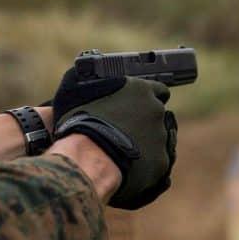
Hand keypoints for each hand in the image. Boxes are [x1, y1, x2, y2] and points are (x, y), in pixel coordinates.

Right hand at [52, 70, 176, 209]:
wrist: (88, 159)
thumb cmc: (79, 124)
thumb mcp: (76, 90)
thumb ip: (88, 79)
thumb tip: (83, 72)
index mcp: (141, 90)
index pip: (158, 90)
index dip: (148, 99)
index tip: (139, 107)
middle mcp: (156, 111)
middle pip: (158, 116)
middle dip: (145, 123)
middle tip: (125, 133)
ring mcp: (161, 137)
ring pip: (159, 140)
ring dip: (147, 144)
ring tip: (126, 152)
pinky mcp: (161, 162)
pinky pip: (157, 162)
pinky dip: (147, 165)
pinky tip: (130, 167)